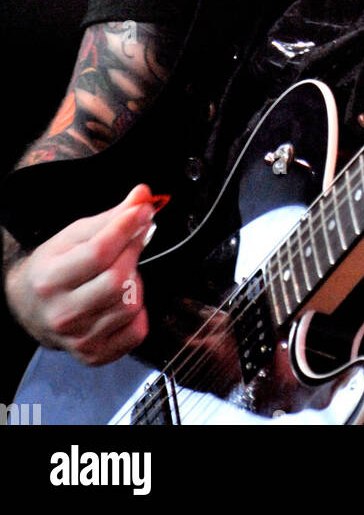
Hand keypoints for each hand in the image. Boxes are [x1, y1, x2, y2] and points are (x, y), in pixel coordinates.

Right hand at [4, 183, 154, 364]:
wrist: (31, 307)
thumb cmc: (55, 266)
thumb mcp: (75, 236)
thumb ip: (111, 217)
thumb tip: (143, 196)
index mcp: (51, 279)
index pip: (99, 252)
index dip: (127, 227)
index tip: (142, 211)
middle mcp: (62, 314)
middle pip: (118, 280)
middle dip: (132, 254)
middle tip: (131, 243)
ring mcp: (79, 339)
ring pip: (131, 304)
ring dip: (135, 282)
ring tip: (120, 274)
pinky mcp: (95, 355)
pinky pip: (137, 332)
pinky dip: (138, 312)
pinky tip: (122, 300)